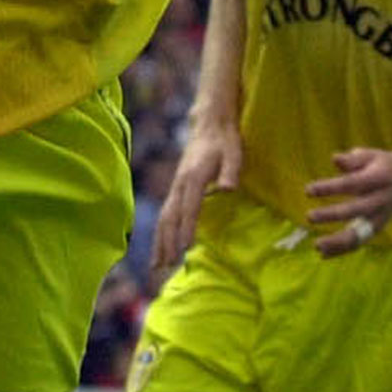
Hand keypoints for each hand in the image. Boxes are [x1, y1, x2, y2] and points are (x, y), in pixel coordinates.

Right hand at [150, 124, 241, 277]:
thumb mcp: (234, 153)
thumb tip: (228, 188)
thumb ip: (231, 171)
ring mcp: (175, 186)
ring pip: (163, 218)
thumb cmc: (225, 141)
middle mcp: (180, 183)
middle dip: (168, 242)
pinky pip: (164, 215)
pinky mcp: (175, 190)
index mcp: (194, 176)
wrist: (209, 124)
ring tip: (157, 267)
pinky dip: (160, 234)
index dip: (187, 227)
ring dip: (160, 243)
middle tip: (167, 267)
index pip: (189, 206)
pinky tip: (160, 250)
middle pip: (170, 216)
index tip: (186, 249)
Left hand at [302, 146, 391, 257]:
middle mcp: (380, 200)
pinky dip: (342, 250)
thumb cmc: (384, 166)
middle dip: (332, 215)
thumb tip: (335, 159)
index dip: (329, 188)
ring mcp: (380, 217)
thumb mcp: (372, 156)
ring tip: (316, 245)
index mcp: (378, 179)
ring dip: (338, 242)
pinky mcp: (377, 228)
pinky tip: (323, 254)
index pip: (351, 184)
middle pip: (355, 210)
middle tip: (309, 216)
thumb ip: (353, 160)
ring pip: (360, 233)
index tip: (307, 190)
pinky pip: (360, 242)